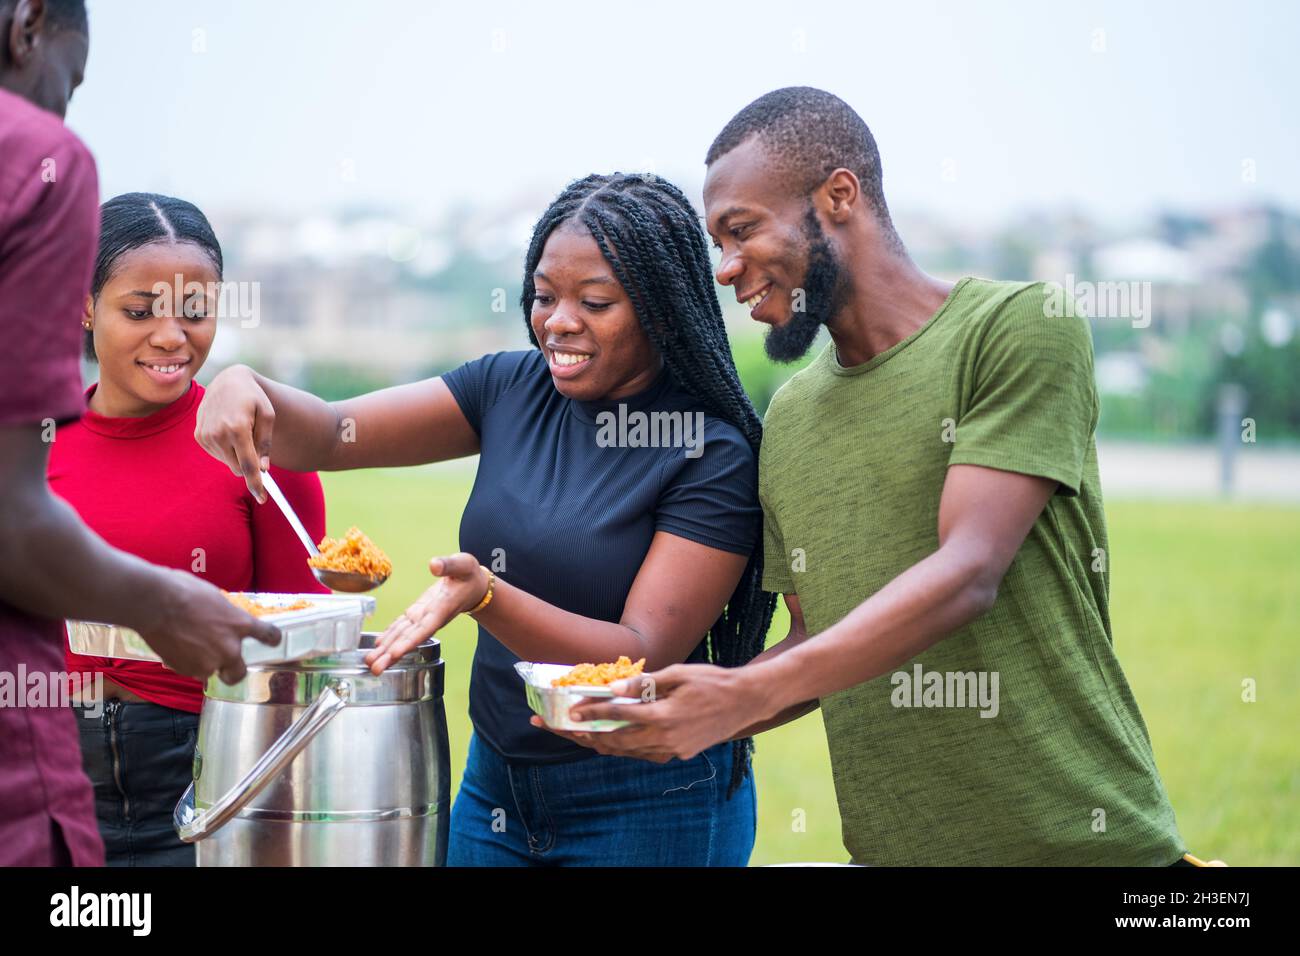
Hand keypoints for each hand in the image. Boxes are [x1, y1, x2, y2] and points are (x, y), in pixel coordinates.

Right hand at [136, 570, 280, 684]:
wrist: (155, 603)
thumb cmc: (183, 592)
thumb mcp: (215, 599)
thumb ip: (224, 616)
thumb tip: (222, 621)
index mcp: (240, 624)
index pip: (269, 635)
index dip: (272, 639)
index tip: (273, 641)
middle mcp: (230, 648)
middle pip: (239, 673)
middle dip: (232, 671)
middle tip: (222, 664)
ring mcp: (209, 663)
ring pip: (210, 671)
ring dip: (202, 663)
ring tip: (186, 645)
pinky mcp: (188, 670)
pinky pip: (190, 671)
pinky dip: (185, 663)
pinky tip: (174, 647)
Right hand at [194, 364, 274, 501]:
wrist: (228, 381)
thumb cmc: (253, 399)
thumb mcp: (268, 416)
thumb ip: (266, 444)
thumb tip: (263, 469)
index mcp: (237, 427)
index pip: (248, 464)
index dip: (256, 484)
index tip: (262, 498)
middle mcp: (218, 433)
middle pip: (238, 467)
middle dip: (250, 464)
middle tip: (256, 448)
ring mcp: (205, 435)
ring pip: (228, 462)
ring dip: (238, 454)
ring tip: (240, 430)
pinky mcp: (198, 436)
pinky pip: (218, 455)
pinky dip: (227, 449)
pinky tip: (229, 430)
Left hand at [365, 554, 486, 674]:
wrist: (474, 586)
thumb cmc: (469, 575)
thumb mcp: (464, 565)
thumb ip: (449, 565)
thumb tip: (434, 565)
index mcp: (442, 608)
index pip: (424, 629)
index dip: (409, 641)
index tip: (394, 653)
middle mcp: (431, 618)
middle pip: (410, 639)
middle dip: (392, 654)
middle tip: (375, 669)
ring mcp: (423, 617)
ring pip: (403, 635)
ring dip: (387, 649)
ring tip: (370, 663)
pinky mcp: (418, 612)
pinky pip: (402, 626)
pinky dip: (389, 635)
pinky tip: (378, 645)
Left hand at [546, 663, 774, 761]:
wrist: (745, 703)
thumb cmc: (712, 682)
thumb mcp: (678, 674)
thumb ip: (644, 684)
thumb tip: (612, 689)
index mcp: (663, 717)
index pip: (617, 716)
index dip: (591, 713)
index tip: (569, 710)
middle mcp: (664, 739)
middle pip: (612, 741)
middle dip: (580, 735)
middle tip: (554, 726)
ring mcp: (671, 751)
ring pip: (624, 752)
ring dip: (597, 743)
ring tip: (573, 733)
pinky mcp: (677, 754)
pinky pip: (641, 753)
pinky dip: (620, 747)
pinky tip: (607, 738)